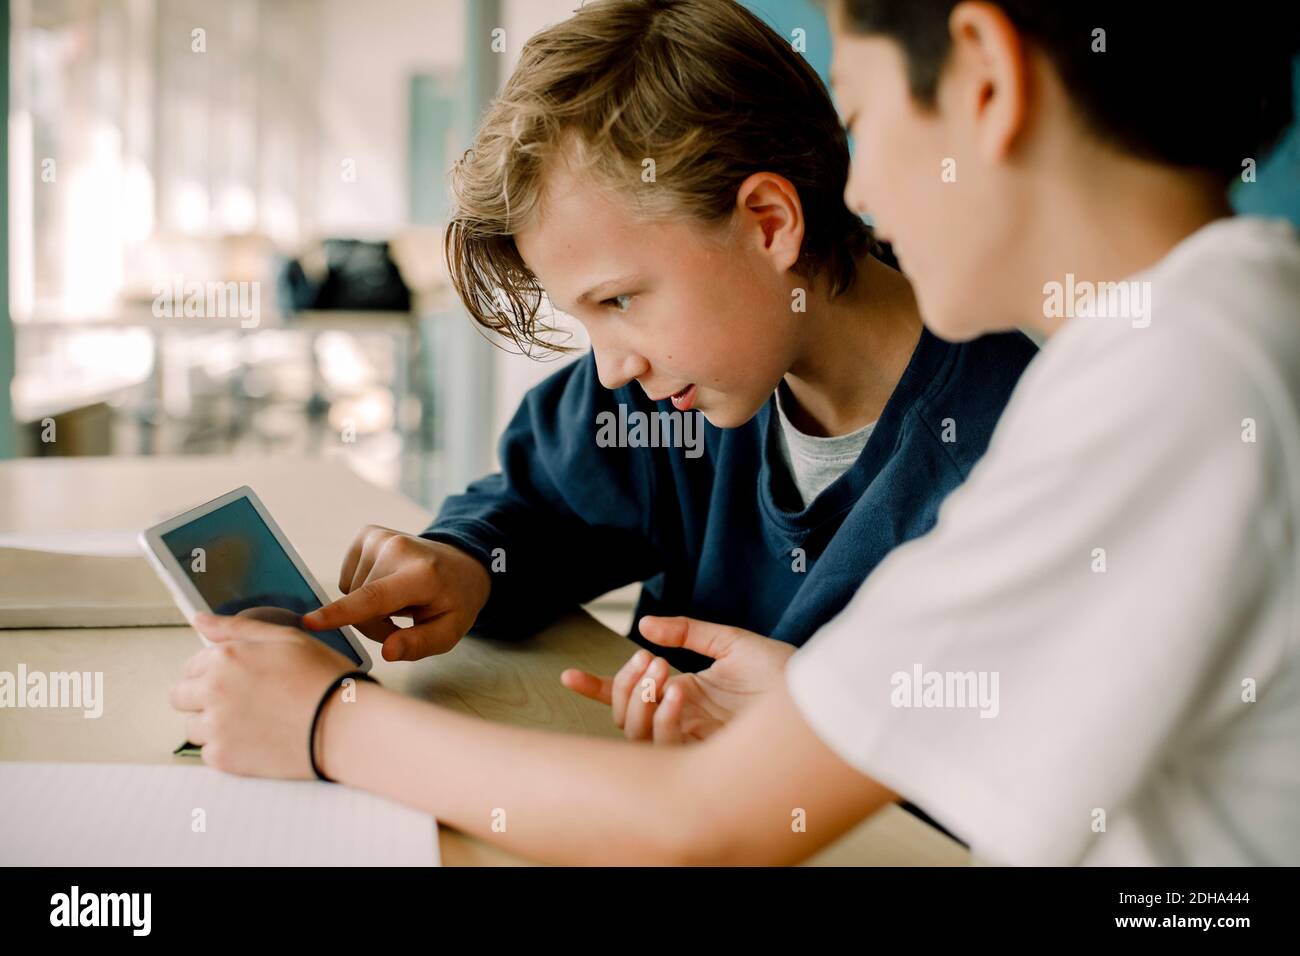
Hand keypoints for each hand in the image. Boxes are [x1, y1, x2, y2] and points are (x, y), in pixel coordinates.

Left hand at [169, 612, 359, 777]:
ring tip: (253, 722)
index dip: (216, 671)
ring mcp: (216, 727)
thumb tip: (200, 619)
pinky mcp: (224, 758)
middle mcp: (213, 690)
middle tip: (242, 701)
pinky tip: (257, 740)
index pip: (192, 665)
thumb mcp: (286, 638)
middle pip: (181, 697)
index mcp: (225, 657)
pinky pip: (209, 754)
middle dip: (204, 697)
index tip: (239, 680)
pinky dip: (229, 749)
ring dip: (214, 725)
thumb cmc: (324, 678)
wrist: (345, 726)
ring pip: (193, 727)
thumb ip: (236, 627)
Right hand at [301, 526, 491, 661]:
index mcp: (422, 574)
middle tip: (404, 621)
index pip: (375, 597)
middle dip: (375, 625)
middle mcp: (397, 548)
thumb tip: (387, 652)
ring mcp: (379, 538)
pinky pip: (347, 579)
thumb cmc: (453, 601)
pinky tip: (386, 584)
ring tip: (399, 600)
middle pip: (360, 605)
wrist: (460, 564)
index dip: (341, 613)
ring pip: (351, 593)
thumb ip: (419, 644)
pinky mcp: (366, 535)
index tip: (311, 622)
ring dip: (369, 607)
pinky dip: (362, 589)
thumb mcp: (449, 631)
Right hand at [561, 616, 794, 743]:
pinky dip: (664, 719)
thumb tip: (645, 625)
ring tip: (661, 669)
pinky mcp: (708, 756)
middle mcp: (684, 722)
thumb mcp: (731, 642)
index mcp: (686, 696)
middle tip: (647, 658)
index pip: (632, 697)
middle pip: (625, 720)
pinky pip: (667, 748)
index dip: (597, 689)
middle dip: (622, 688)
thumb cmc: (785, 675)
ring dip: (639, 701)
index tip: (568, 675)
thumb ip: (688, 632)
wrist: (819, 696)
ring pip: (638, 736)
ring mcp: (695, 741)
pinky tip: (679, 692)